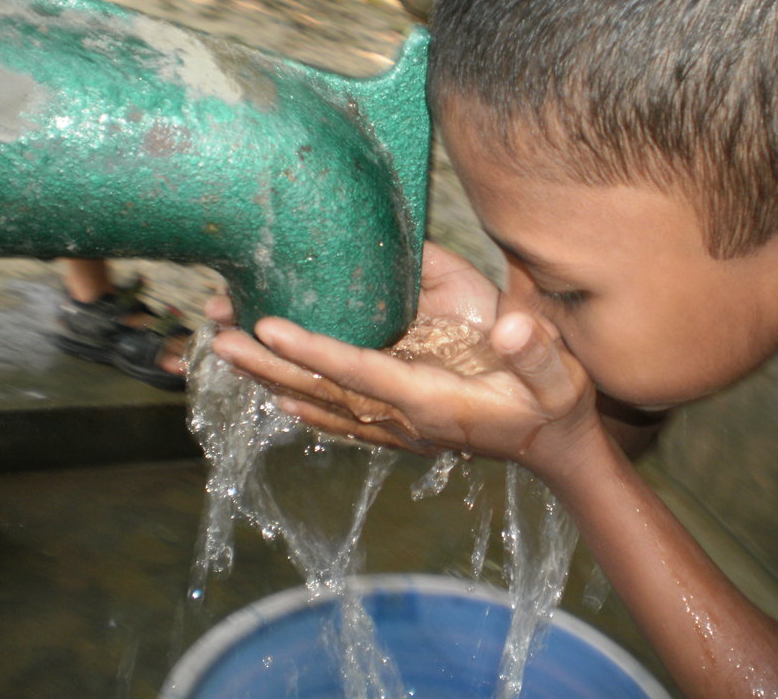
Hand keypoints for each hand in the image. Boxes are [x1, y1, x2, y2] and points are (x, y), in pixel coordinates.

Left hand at [211, 244, 602, 475]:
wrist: (555, 450)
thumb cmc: (556, 406)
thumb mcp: (559, 377)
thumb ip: (537, 351)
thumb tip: (509, 329)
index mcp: (433, 400)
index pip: (362, 371)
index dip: (314, 350)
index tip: (268, 327)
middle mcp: (405, 419)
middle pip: (325, 390)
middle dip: (270, 364)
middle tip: (218, 338)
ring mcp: (400, 429)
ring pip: (326, 405)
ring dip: (275, 381)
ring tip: (230, 357)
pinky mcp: (404, 430)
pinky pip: (344, 421)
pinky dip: (308, 409)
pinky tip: (280, 400)